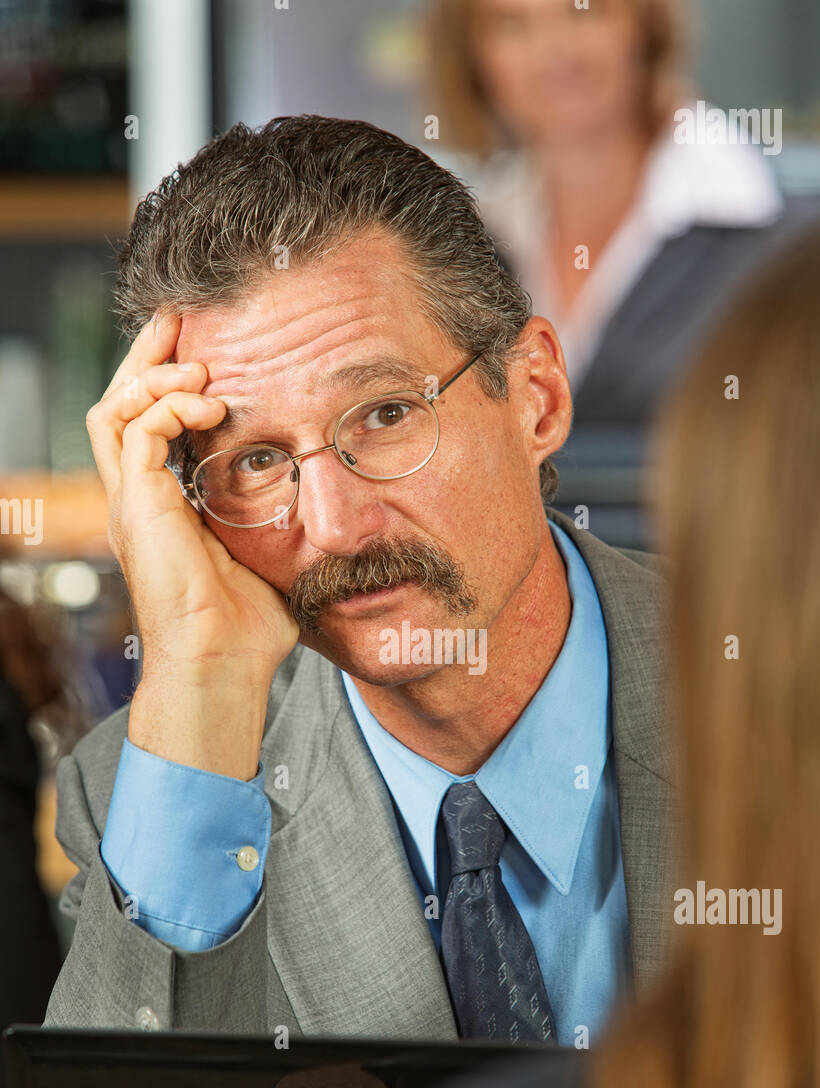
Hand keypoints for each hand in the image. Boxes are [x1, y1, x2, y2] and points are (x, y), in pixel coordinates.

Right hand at [86, 312, 298, 776]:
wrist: (223, 668)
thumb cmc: (251, 632)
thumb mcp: (276, 560)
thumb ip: (286, 525)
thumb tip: (338, 512)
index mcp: (166, 510)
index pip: (152, 427)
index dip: (172, 385)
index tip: (209, 352)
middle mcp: (140, 501)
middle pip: (121, 404)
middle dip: (150, 357)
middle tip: (183, 320)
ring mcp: (133, 503)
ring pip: (116, 407)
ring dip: (157, 375)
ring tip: (201, 363)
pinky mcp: (139, 505)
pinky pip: (137, 428)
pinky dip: (170, 406)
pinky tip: (212, 405)